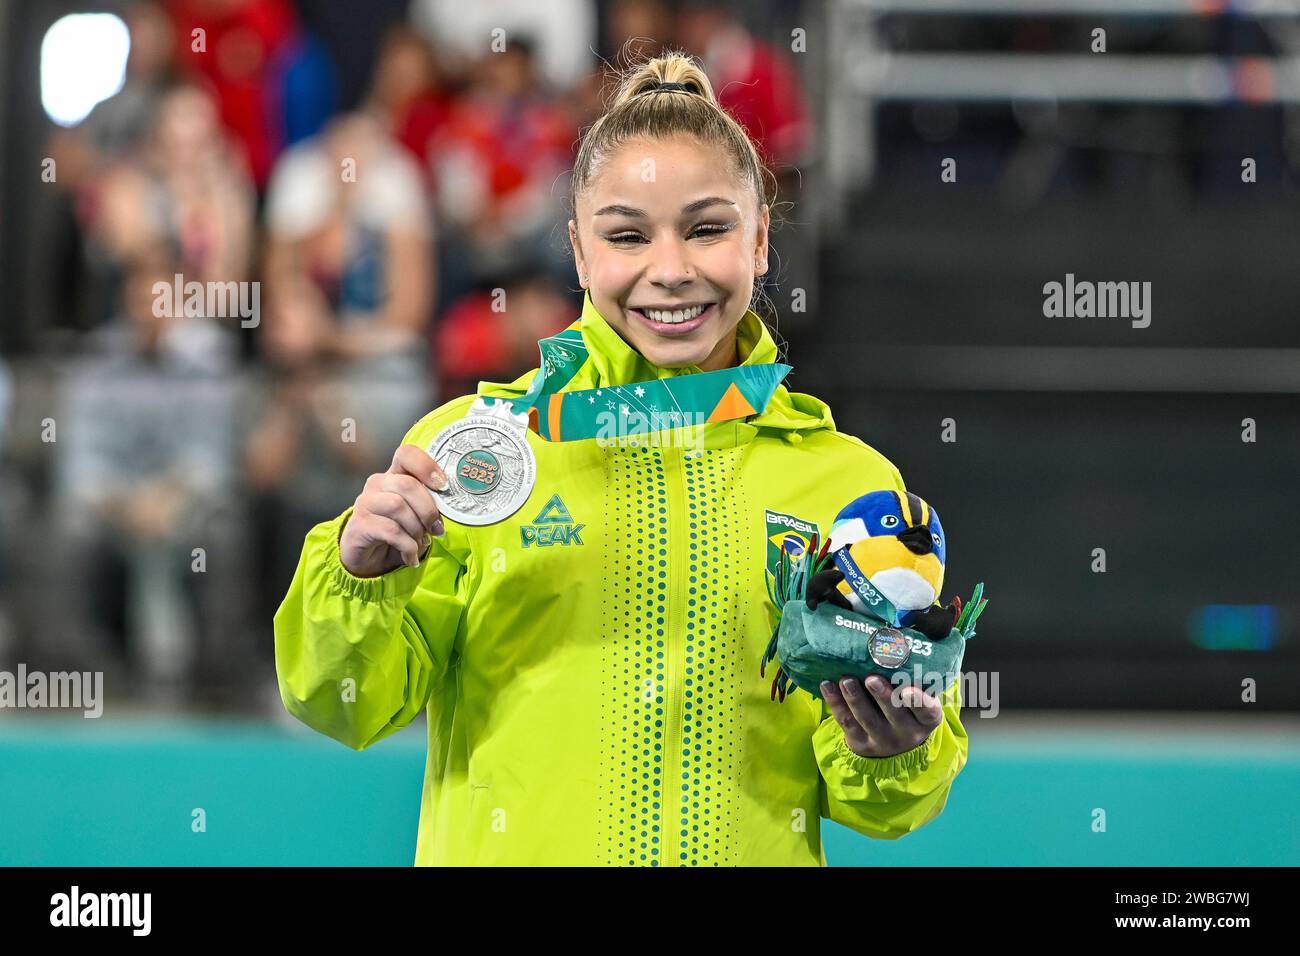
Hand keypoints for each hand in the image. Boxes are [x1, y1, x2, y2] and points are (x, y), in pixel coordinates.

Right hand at [339, 444, 449, 576]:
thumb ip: (430, 504)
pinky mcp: (359, 524)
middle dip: (428, 510)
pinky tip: (411, 557)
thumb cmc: (397, 531)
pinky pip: (390, 531)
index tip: (443, 485)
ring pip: (398, 506)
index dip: (426, 466)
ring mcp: (365, 502)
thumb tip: (451, 507)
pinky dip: (408, 546)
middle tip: (437, 529)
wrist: (369, 558)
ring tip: (421, 542)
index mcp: (395, 475)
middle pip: (407, 485)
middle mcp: (377, 483)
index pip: (407, 454)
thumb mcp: (417, 515)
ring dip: (417, 529)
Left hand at [820, 675, 942, 758]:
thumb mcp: (918, 694)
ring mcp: (883, 739)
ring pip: (867, 720)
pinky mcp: (860, 742)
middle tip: (871, 679)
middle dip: (882, 696)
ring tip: (846, 680)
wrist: (893, 743)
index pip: (928, 711)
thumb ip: (911, 674)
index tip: (907, 690)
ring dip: (855, 699)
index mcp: (926, 719)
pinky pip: (846, 722)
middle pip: (894, 715)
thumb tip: (896, 638)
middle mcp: (907, 732)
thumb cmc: (907, 706)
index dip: (919, 702)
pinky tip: (827, 685)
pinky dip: (835, 703)